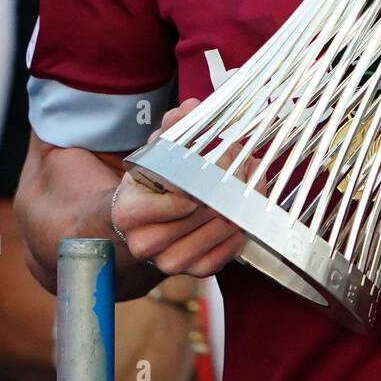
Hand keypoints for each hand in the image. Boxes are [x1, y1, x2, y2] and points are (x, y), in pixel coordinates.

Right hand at [112, 98, 247, 277]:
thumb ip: (172, 129)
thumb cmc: (150, 184)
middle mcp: (144, 242)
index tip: (228, 157)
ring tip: (250, 185)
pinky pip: (220, 258)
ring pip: (213, 236)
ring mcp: (166, 262)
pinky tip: (244, 216)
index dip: (208, 178)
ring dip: (238, 210)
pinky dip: (237, 236)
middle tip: (246, 166)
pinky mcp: (189, 272)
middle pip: (200, 216)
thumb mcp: (155, 153)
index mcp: (129, 211)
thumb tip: (192, 107)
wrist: (138, 225)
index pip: (178, 198)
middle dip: (228, 189)